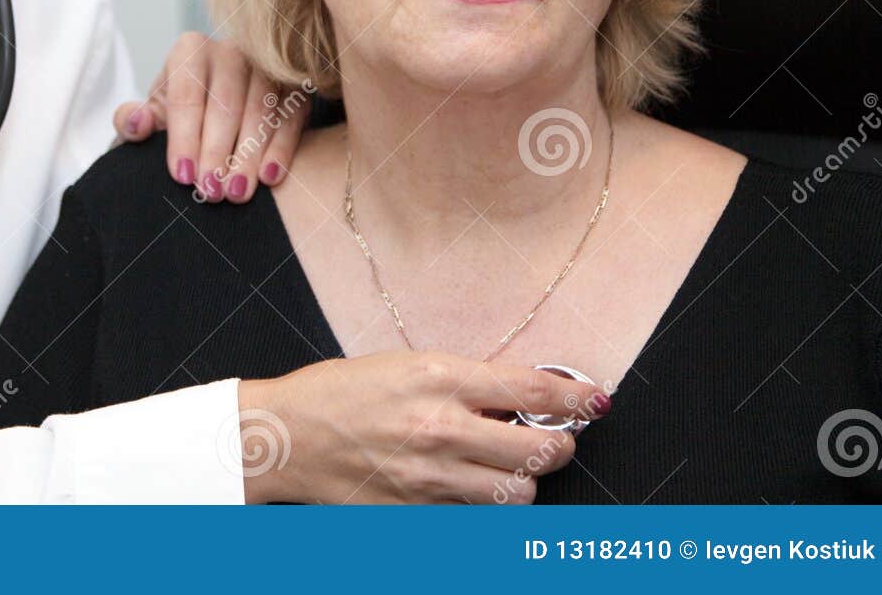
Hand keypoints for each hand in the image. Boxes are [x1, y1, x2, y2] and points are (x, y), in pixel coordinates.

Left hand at [112, 32, 307, 203]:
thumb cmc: (180, 116)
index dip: (184, 138)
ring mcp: (267, 65)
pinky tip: (270, 178)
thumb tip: (136, 122)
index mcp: (189, 50)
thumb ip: (132, 121)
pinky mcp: (295, 86)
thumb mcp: (152, 117)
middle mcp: (230, 50)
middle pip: (226, 102)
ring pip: (261, 109)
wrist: (216, 110)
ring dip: (248, 154)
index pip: (186, 94)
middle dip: (216, 151)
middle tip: (210, 191)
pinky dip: (281, 148)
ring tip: (236, 192)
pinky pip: (291, 116)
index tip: (183, 177)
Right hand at [237, 351, 610, 504]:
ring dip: (521, 479)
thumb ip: (465, 381)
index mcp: (438, 377)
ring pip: (519, 493)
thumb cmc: (339, 392)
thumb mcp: (404, 365)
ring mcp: (431, 478)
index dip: (576, 397)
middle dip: (558, 444)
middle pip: (542, 450)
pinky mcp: (419, 514)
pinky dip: (483, 504)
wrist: (286, 437)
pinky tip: (467, 486)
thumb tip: (520, 393)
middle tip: (552, 437)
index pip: (532, 388)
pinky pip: (478, 517)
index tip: (595, 401)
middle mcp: (441, 427)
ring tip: (503, 464)